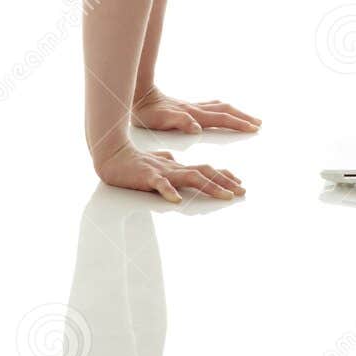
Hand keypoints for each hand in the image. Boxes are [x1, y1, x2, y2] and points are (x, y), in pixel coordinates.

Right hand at [95, 145, 244, 201]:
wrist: (112, 156)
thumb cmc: (134, 161)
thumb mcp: (156, 162)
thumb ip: (167, 162)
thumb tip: (176, 161)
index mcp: (178, 167)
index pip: (205, 169)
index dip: (223, 175)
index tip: (239, 183)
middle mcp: (175, 168)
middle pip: (205, 173)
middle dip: (225, 182)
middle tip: (243, 191)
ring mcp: (162, 172)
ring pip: (190, 177)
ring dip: (210, 186)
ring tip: (226, 196)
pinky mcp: (147, 177)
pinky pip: (159, 185)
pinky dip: (169, 191)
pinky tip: (177, 200)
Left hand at [132, 87, 261, 133]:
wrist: (139, 97)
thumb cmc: (149, 112)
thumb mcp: (162, 120)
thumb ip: (181, 122)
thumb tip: (197, 128)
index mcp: (194, 114)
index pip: (222, 119)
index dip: (238, 123)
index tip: (253, 127)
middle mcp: (196, 109)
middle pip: (225, 111)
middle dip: (242, 117)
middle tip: (258, 123)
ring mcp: (192, 107)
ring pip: (219, 107)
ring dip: (235, 112)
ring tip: (246, 117)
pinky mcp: (187, 108)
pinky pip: (211, 107)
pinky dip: (222, 111)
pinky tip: (221, 113)